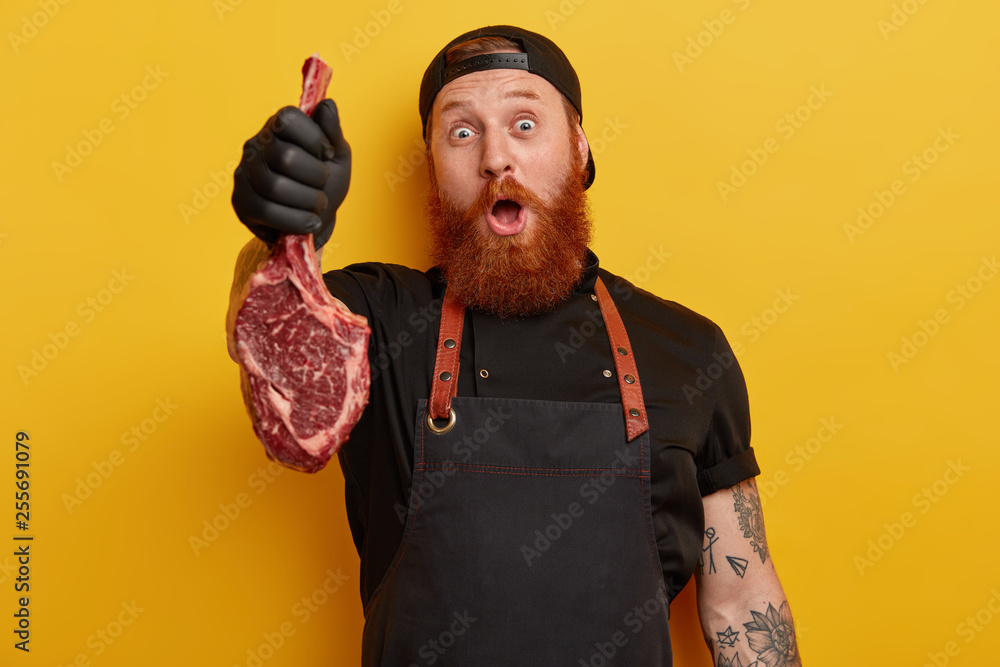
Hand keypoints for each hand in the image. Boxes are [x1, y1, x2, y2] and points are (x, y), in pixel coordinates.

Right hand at [231, 99, 350, 248]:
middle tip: (324, 185)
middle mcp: (255, 145)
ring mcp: (244, 173)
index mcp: (278, 127)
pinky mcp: (241, 202)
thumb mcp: (337, 157)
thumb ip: (332, 132)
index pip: (288, 118)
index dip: (314, 138)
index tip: (328, 154)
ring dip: (309, 201)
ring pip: (275, 186)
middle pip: (286, 157)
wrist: (314, 222)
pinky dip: (296, 220)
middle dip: (316, 176)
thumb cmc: (324, 185)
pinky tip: (311, 222)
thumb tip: (328, 104)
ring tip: (319, 206)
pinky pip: (267, 211)